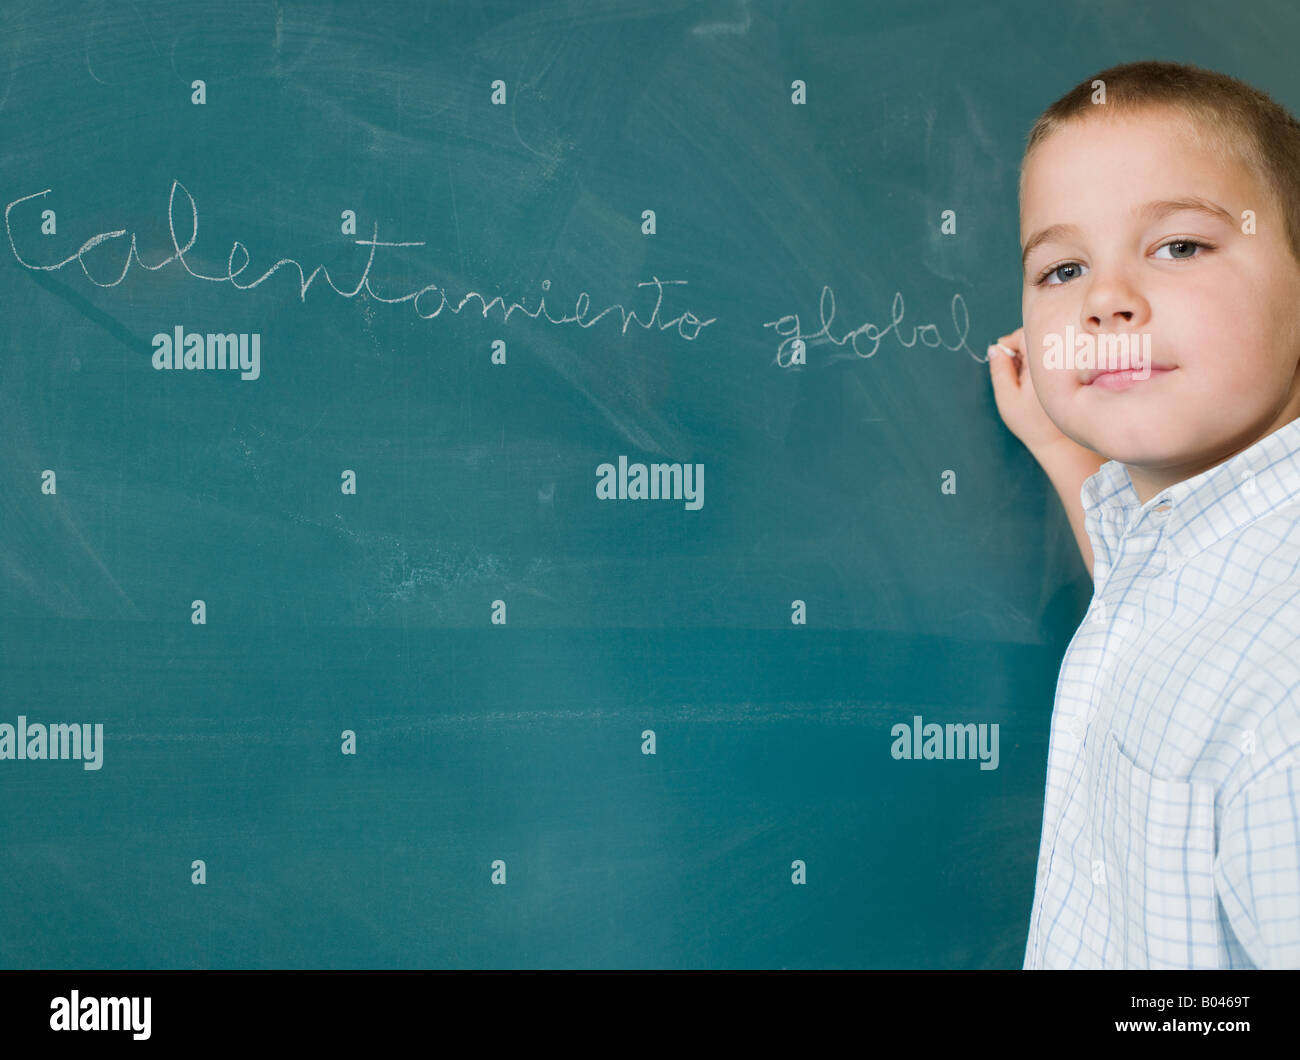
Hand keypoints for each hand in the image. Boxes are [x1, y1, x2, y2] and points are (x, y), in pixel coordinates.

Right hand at [987, 327, 1074, 455]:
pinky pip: (1050, 359)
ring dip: (1029, 359)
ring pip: (1041, 350)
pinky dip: (1039, 367)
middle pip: (1034, 340)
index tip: (1002, 358)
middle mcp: (1056, 361)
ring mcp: (1064, 367)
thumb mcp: (1007, 397)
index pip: (1024, 336)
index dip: (1009, 344)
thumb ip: (999, 369)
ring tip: (1024, 382)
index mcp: (1042, 364)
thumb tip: (995, 349)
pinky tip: (1035, 386)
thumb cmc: (1031, 423)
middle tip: (1012, 373)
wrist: (1058, 442)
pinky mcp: (1068, 374)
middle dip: (1020, 351)